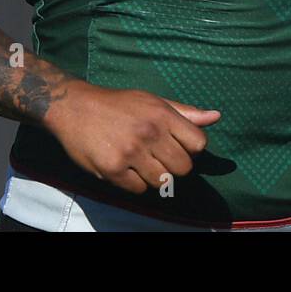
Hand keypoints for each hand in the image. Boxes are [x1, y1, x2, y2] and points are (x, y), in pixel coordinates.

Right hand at [44, 81, 220, 193]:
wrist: (74, 108)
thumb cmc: (118, 105)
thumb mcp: (152, 101)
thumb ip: (184, 113)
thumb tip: (216, 116)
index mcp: (162, 114)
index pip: (198, 144)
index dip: (190, 149)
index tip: (176, 146)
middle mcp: (150, 132)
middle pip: (183, 168)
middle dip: (173, 166)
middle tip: (156, 157)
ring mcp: (131, 152)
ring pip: (162, 182)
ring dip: (154, 176)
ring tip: (139, 162)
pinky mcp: (113, 170)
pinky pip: (139, 190)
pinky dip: (134, 184)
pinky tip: (124, 168)